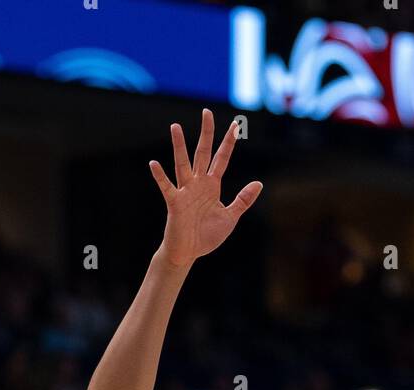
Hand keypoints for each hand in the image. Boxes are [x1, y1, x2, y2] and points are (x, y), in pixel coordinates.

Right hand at [150, 108, 262, 268]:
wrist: (189, 253)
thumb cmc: (206, 236)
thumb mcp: (230, 217)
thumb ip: (243, 200)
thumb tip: (259, 183)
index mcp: (212, 186)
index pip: (221, 158)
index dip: (228, 143)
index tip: (235, 125)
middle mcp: (198, 184)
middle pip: (202, 153)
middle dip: (206, 133)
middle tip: (207, 112)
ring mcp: (185, 191)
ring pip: (183, 164)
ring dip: (179, 146)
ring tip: (175, 127)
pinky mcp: (174, 203)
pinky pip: (166, 187)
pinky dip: (160, 176)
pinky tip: (154, 163)